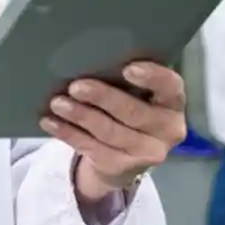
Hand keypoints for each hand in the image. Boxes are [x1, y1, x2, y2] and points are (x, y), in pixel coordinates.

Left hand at [39, 62, 186, 198]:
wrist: (128, 156)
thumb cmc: (131, 107)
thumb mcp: (138, 92)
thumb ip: (126, 78)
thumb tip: (89, 56)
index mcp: (173, 103)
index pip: (171, 88)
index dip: (152, 78)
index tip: (128, 68)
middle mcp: (167, 131)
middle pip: (134, 113)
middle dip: (103, 98)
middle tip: (76, 86)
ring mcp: (146, 153)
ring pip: (109, 132)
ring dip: (81, 116)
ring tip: (58, 103)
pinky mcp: (121, 168)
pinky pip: (91, 148)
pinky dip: (68, 133)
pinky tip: (50, 121)